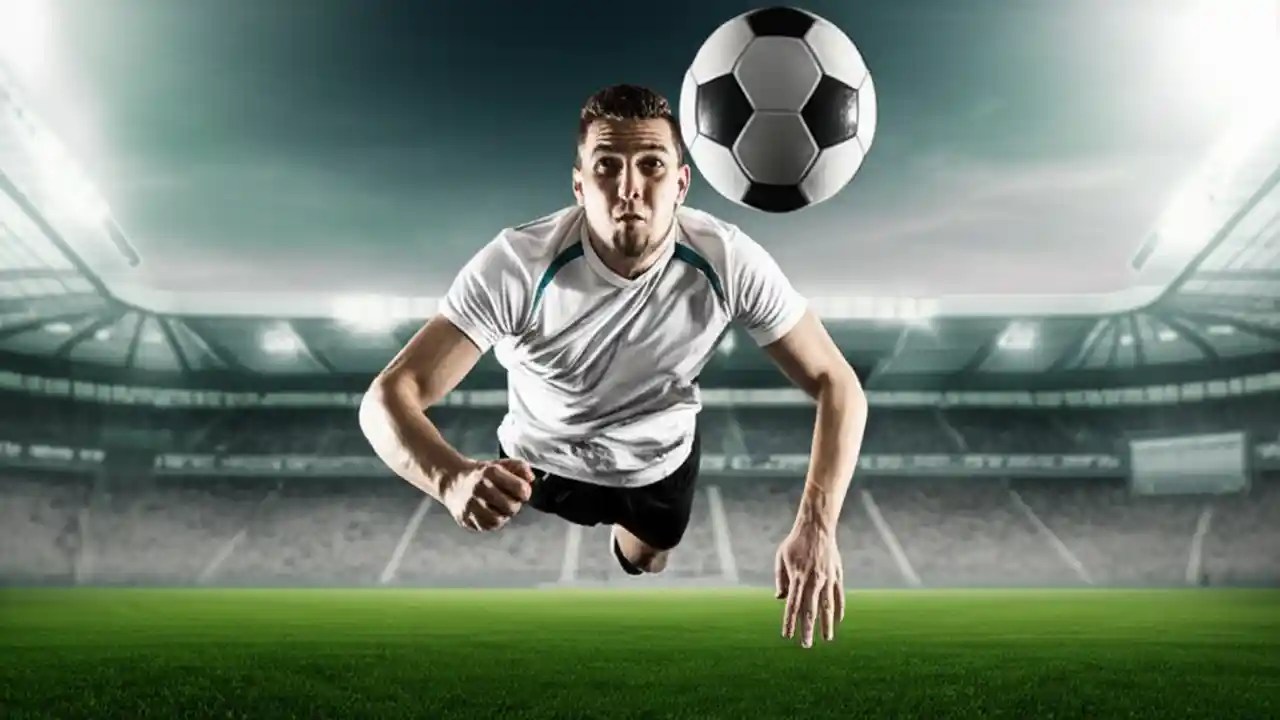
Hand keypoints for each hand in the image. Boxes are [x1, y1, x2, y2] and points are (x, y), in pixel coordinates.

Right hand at [439, 457, 535, 531]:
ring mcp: (470, 505)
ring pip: (498, 520)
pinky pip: (486, 527)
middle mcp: (479, 488)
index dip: (525, 492)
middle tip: (510, 500)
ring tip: (501, 508)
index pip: (520, 489)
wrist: (452, 481)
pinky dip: (492, 522)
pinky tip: (491, 513)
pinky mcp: (465, 518)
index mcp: (490, 472)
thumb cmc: (483, 474)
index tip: (521, 491)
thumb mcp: (501, 464)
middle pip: (511, 507)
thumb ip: (520, 467)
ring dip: (503, 515)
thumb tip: (531, 479)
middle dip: (515, 505)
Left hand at [774, 522, 844, 647]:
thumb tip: (780, 599)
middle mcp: (813, 581)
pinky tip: (838, 620)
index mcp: (798, 577)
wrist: (817, 526)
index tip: (787, 636)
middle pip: (810, 610)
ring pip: (827, 607)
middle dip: (807, 629)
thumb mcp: (781, 557)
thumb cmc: (796, 542)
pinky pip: (839, 596)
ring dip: (826, 625)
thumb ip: (780, 578)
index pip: (792, 605)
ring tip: (826, 639)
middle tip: (806, 645)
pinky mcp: (837, 575)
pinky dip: (839, 609)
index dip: (790, 622)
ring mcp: (827, 579)